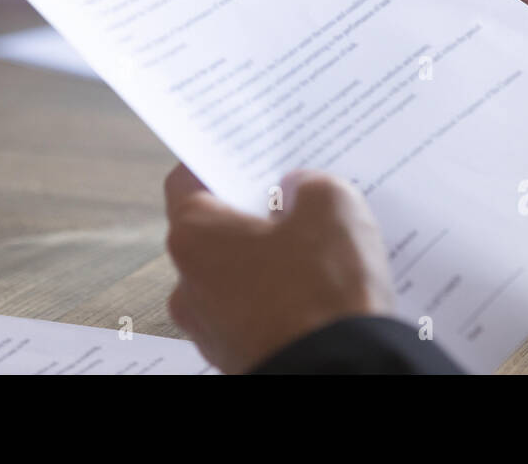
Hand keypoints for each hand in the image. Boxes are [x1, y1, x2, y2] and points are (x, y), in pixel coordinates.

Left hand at [163, 163, 392, 372]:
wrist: (339, 374)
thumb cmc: (324, 292)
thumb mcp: (333, 207)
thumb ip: (311, 184)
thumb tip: (300, 192)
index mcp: (194, 237)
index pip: (187, 181)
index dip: (220, 161)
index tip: (247, 152)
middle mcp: (189, 284)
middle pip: (216, 230)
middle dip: (257, 212)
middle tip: (299, 197)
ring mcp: (212, 327)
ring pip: (239, 275)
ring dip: (272, 260)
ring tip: (323, 248)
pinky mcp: (239, 357)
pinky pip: (258, 313)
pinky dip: (283, 300)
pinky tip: (323, 291)